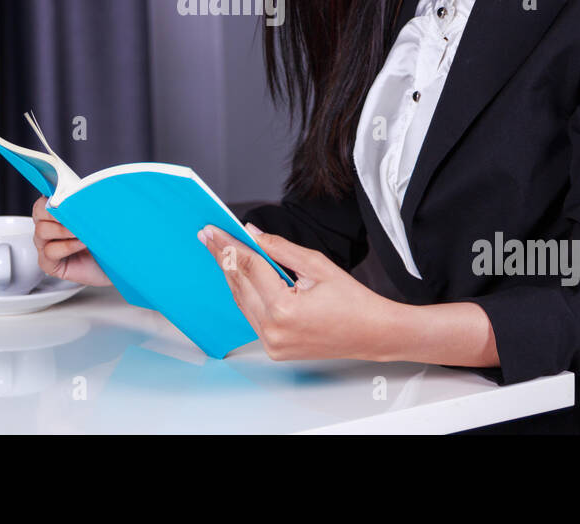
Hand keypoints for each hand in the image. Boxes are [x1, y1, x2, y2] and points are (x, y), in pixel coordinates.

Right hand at [32, 194, 111, 286]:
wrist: (112, 264)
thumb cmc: (102, 240)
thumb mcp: (95, 218)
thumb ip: (85, 206)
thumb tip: (82, 194)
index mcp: (54, 214)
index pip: (44, 200)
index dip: (53, 198)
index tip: (67, 199)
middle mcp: (47, 228)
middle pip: (39, 213)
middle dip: (57, 213)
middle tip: (74, 215)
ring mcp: (45, 246)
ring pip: (42, 231)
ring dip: (64, 230)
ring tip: (82, 232)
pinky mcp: (48, 263)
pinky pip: (50, 251)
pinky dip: (67, 246)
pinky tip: (81, 244)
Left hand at [197, 223, 397, 360]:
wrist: (372, 334)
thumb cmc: (352, 301)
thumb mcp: (317, 265)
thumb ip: (279, 248)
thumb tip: (251, 233)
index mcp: (284, 307)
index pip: (247, 266)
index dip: (228, 244)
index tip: (213, 229)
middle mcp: (273, 329)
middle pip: (238, 283)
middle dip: (222, 256)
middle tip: (207, 236)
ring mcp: (271, 343)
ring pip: (241, 300)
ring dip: (230, 275)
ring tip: (219, 251)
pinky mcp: (273, 349)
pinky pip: (251, 316)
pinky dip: (244, 294)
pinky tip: (238, 276)